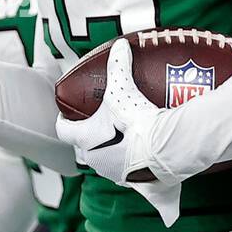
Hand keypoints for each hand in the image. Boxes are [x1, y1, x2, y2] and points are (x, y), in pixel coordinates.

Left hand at [55, 38, 185, 225]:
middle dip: (91, 141)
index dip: (64, 123)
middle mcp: (98, 163)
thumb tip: (119, 44)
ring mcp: (120, 177)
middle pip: (87, 151)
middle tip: (102, 125)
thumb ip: (118, 66)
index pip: (64, 132)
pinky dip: (148, 183)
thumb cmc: (138, 120)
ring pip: (112, 167)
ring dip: (116, 157)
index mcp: (86, 141)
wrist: (168, 148)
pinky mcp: (143, 187)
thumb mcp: (124, 89)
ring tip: (127, 142)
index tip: (66, 117)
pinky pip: (144, 187)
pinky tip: (157, 187)